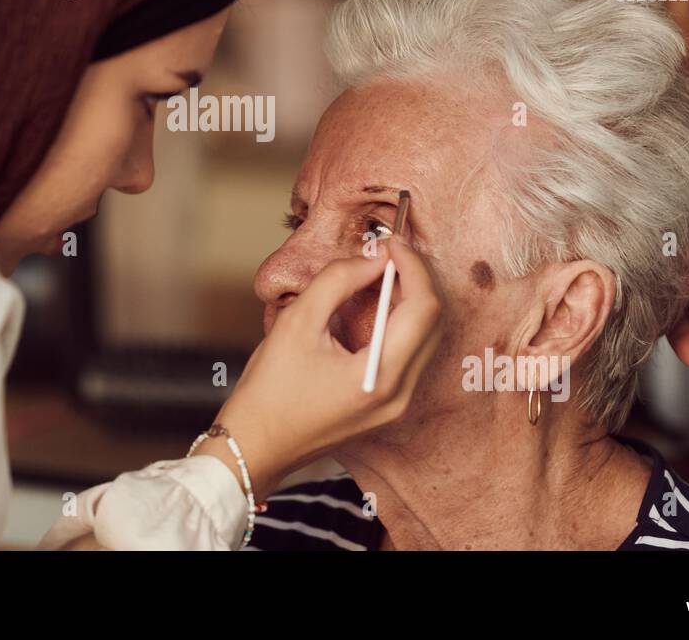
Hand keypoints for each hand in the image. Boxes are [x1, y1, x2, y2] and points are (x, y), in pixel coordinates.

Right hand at [200, 239, 442, 500]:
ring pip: (426, 338)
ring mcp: (397, 405)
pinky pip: (410, 354)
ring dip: (411, 299)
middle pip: (433, 323)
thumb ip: (339, 281)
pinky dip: (401, 322)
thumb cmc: (268, 391)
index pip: (423, 308)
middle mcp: (399, 395)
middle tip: (387, 253)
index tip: (391, 243)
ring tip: (381, 273)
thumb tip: (373, 258)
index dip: (412, 266)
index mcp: (380, 377)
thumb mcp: (297, 322)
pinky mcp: (388, 406)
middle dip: (416, 279)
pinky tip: (376, 304)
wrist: (255, 446)